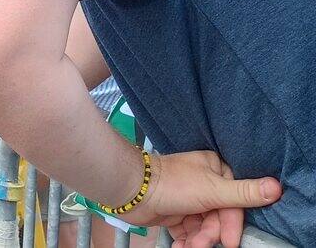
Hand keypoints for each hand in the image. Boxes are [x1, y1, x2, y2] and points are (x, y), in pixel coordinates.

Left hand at [119, 150, 280, 247]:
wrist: (131, 190)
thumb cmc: (172, 184)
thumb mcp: (213, 189)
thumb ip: (244, 193)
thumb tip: (276, 187)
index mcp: (214, 169)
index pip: (234, 200)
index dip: (232, 223)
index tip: (230, 241)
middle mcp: (202, 181)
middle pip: (218, 216)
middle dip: (211, 234)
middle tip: (202, 245)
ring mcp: (188, 198)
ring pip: (203, 226)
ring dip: (198, 241)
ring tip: (188, 247)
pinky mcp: (174, 211)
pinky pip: (187, 231)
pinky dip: (186, 241)